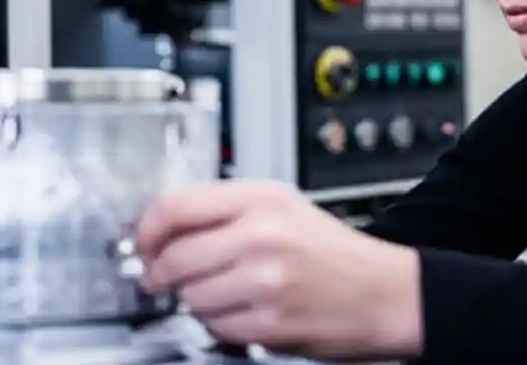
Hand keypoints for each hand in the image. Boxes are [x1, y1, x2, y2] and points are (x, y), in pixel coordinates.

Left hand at [136, 180, 423, 361]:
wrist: (383, 292)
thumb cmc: (332, 251)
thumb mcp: (282, 207)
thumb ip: (224, 210)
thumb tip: (162, 228)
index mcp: (261, 198)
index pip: (175, 207)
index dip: (147, 230)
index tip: (143, 244)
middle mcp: (262, 235)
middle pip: (174, 258)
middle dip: (163, 273)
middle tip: (167, 277)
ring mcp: (266, 281)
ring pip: (191, 297)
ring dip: (198, 300)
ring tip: (229, 292)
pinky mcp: (270, 323)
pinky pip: (216, 327)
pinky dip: (223, 324)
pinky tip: (248, 311)